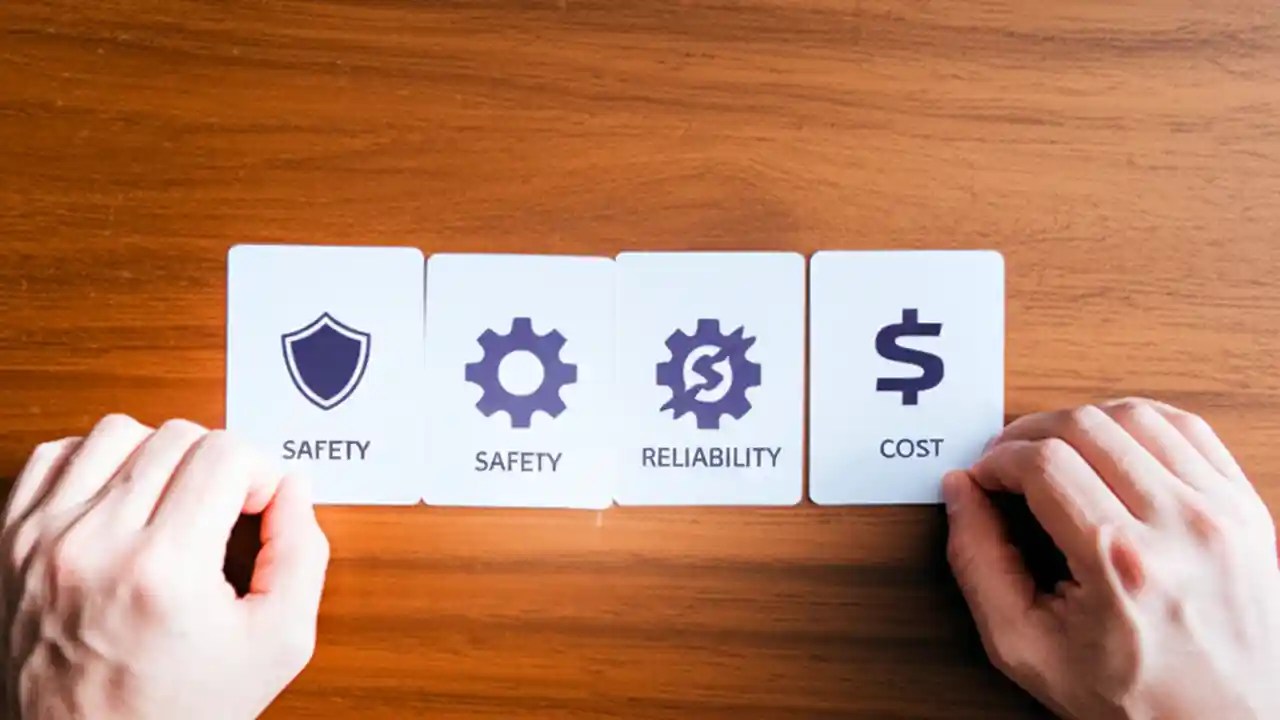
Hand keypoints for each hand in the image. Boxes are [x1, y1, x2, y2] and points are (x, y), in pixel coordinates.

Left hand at [0, 415, 329, 719]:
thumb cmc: (177, 710)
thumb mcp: (278, 644)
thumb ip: (302, 554)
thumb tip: (292, 487)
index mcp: (164, 570)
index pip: (226, 453)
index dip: (261, 473)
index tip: (260, 507)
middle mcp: (94, 544)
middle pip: (178, 436)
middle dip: (219, 465)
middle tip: (225, 511)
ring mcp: (44, 538)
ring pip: (118, 431)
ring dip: (159, 454)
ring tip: (174, 501)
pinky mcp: (13, 539)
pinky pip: (55, 453)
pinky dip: (97, 462)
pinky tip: (123, 499)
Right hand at [945, 398, 1279, 718]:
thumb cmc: (1135, 700)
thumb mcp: (1026, 647)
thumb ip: (978, 565)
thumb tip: (960, 492)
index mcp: (1120, 562)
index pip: (1042, 462)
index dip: (998, 460)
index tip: (984, 477)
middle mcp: (1178, 526)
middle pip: (1084, 426)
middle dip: (1029, 434)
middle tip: (1009, 462)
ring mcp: (1220, 511)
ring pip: (1136, 414)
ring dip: (1081, 421)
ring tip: (1057, 451)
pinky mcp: (1245, 507)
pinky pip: (1188, 428)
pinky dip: (1140, 421)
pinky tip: (1113, 444)